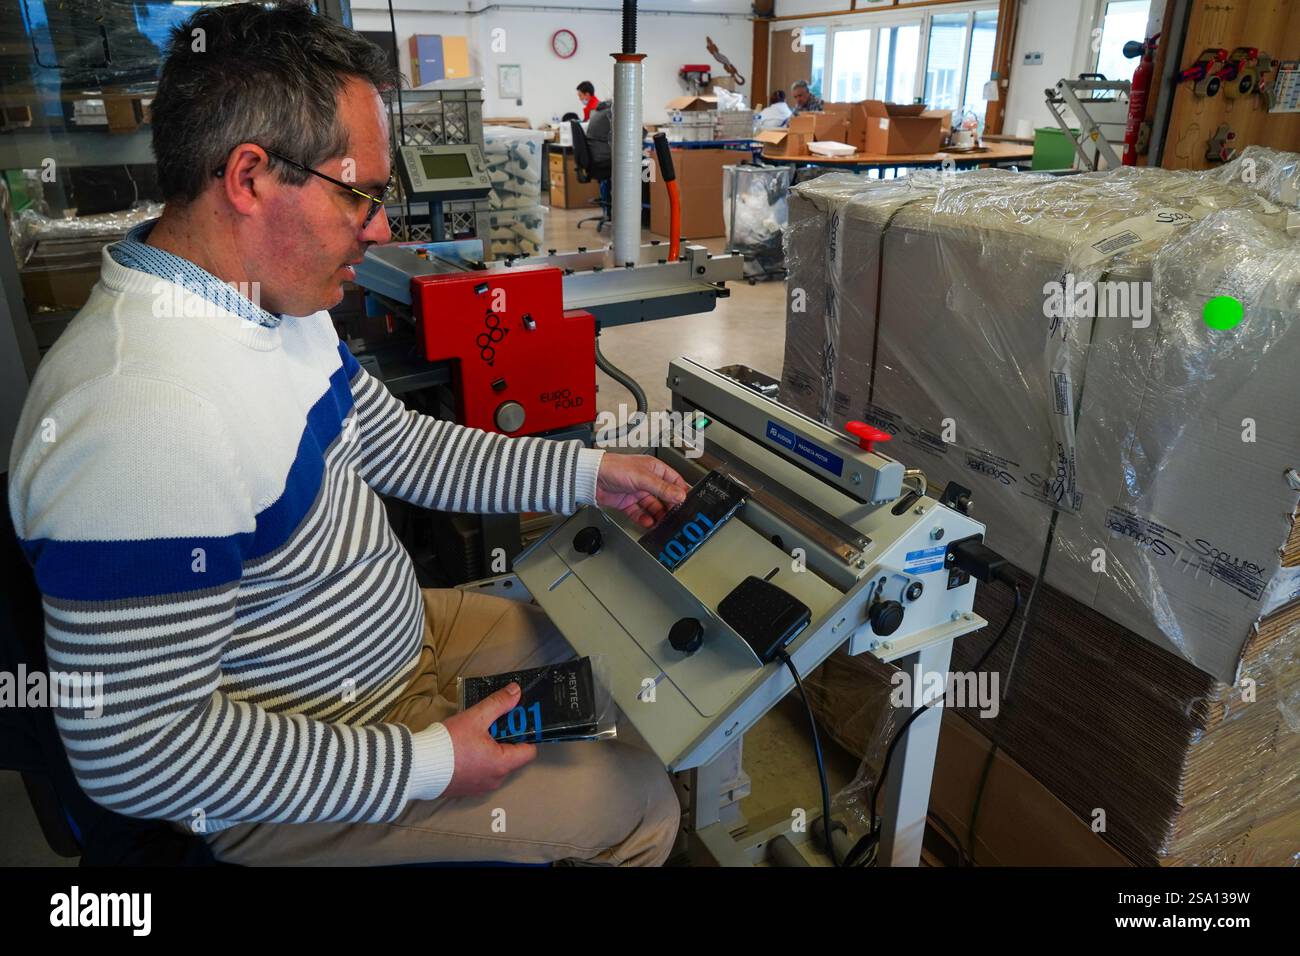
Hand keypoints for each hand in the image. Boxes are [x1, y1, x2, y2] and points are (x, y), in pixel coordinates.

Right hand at [442, 683, 536, 797]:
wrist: (417, 766)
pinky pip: (481, 773)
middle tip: (492, 724)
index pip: (529, 751)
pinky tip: (464, 749)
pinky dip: (478, 761)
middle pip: (512, 757)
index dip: (525, 734)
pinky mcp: (466, 790)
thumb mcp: (476, 717)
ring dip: (491, 751)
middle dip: (505, 739)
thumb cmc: (449, 743)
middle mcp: (495, 779)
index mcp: (502, 764)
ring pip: (495, 765)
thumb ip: (498, 703)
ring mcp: (481, 787)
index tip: (515, 722)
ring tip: (475, 735)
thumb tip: (516, 692)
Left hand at [595, 453, 690, 527]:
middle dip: (670, 507)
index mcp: (654, 469)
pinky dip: (644, 519)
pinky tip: (648, 523)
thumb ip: (662, 488)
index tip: (686, 503)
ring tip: (662, 523)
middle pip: (664, 496)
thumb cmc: (614, 467)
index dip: (681, 492)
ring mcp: (637, 493)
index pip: (674, 481)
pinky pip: (639, 513)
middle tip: (675, 517)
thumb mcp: (642, 477)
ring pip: (653, 507)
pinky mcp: (627, 503)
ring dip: (658, 515)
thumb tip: (680, 495)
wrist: (591, 477)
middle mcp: (647, 481)